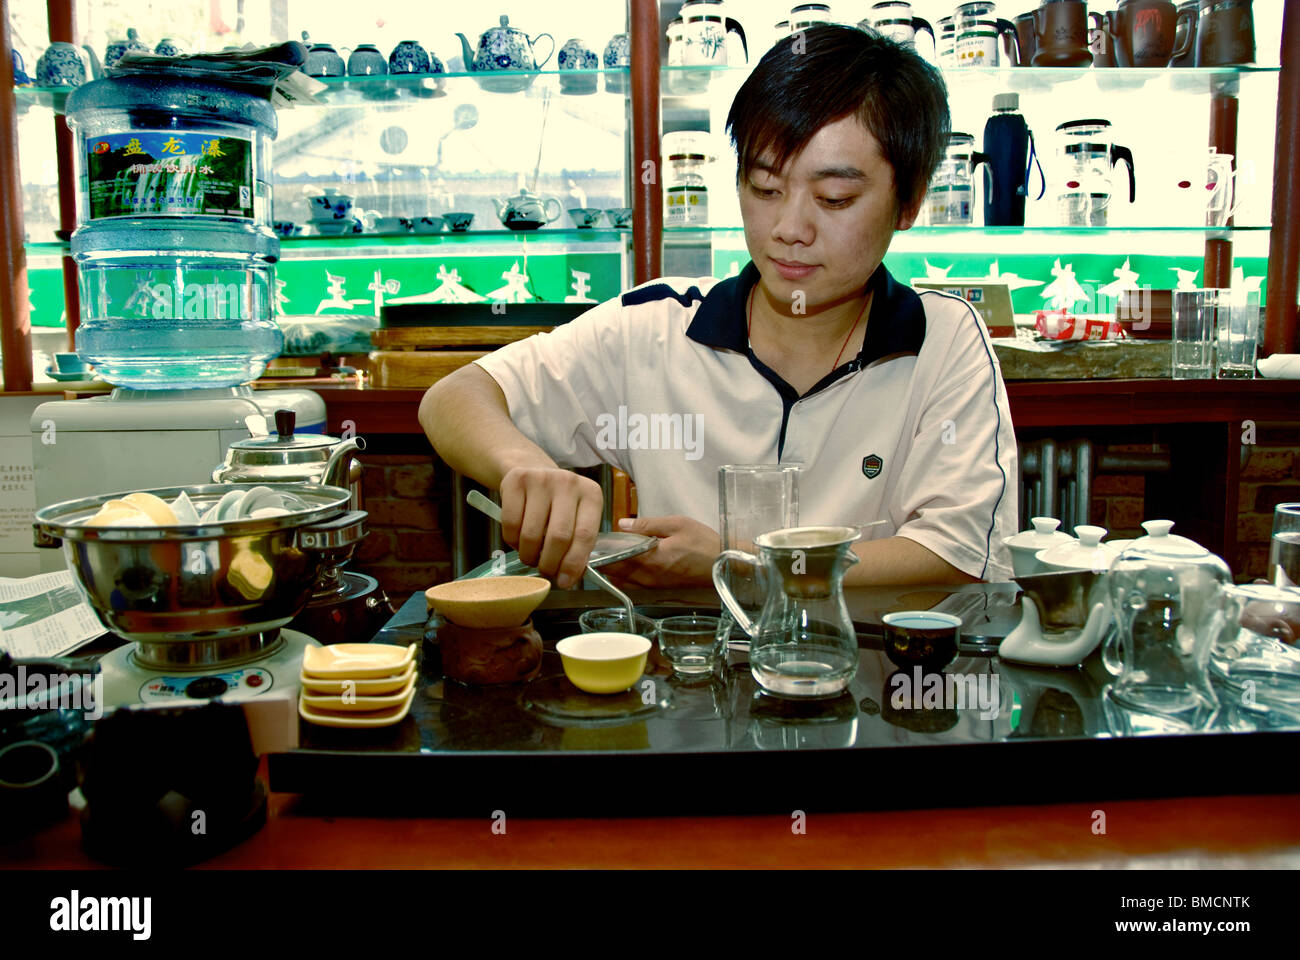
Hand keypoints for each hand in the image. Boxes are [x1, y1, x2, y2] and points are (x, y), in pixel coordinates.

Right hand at [498, 467, 603, 587]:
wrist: (532, 470)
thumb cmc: (557, 503)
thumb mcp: (577, 516)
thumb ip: (577, 543)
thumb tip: (568, 577)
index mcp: (591, 495)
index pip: (585, 536)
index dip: (573, 563)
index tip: (565, 582)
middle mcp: (569, 483)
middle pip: (559, 537)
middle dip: (549, 563)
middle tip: (545, 571)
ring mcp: (542, 479)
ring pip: (532, 533)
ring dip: (528, 555)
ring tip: (530, 556)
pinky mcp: (517, 481)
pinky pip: (511, 523)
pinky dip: (512, 541)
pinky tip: (518, 540)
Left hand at [599, 515, 719, 588]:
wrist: (724, 565)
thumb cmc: (704, 543)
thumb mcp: (677, 524)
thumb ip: (648, 525)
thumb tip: (622, 524)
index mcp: (651, 560)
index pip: (616, 559)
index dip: (602, 552)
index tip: (592, 543)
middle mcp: (649, 577)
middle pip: (615, 573)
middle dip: (602, 562)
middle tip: (593, 549)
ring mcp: (654, 585)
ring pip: (622, 581)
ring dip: (611, 571)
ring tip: (605, 556)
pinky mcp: (660, 588)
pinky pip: (633, 585)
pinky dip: (623, 577)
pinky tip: (622, 566)